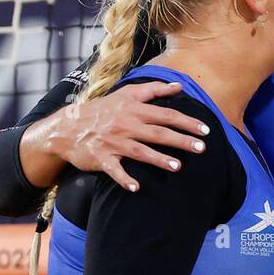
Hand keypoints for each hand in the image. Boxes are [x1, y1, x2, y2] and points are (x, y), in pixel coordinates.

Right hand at [36, 81, 210, 190]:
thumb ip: (153, 89)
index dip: (187, 121)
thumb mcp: (126, 93)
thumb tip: (179, 86)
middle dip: (180, 140)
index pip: (166, 114)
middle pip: (157, 132)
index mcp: (133, 109)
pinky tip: (136, 188)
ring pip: (139, 151)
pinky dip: (124, 179)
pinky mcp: (101, 158)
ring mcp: (113, 142)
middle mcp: (125, 124)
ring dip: (159, 159)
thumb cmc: (103, 110)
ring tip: (178, 167)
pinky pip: (114, 170)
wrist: (68, 126)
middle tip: (202, 148)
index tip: (205, 129)